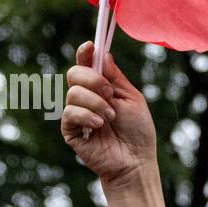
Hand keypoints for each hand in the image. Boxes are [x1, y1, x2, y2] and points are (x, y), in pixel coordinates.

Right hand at [62, 41, 156, 185]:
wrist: (136, 161)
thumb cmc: (138, 131)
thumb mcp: (132, 98)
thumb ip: (116, 77)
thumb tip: (102, 53)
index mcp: (101, 88)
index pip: (86, 64)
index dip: (85, 53)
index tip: (90, 46)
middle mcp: (86, 98)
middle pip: (74, 73)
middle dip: (92, 79)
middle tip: (110, 93)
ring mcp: (76, 114)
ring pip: (73, 93)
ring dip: (95, 103)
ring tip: (111, 117)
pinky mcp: (70, 130)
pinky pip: (70, 113)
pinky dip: (86, 116)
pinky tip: (99, 125)